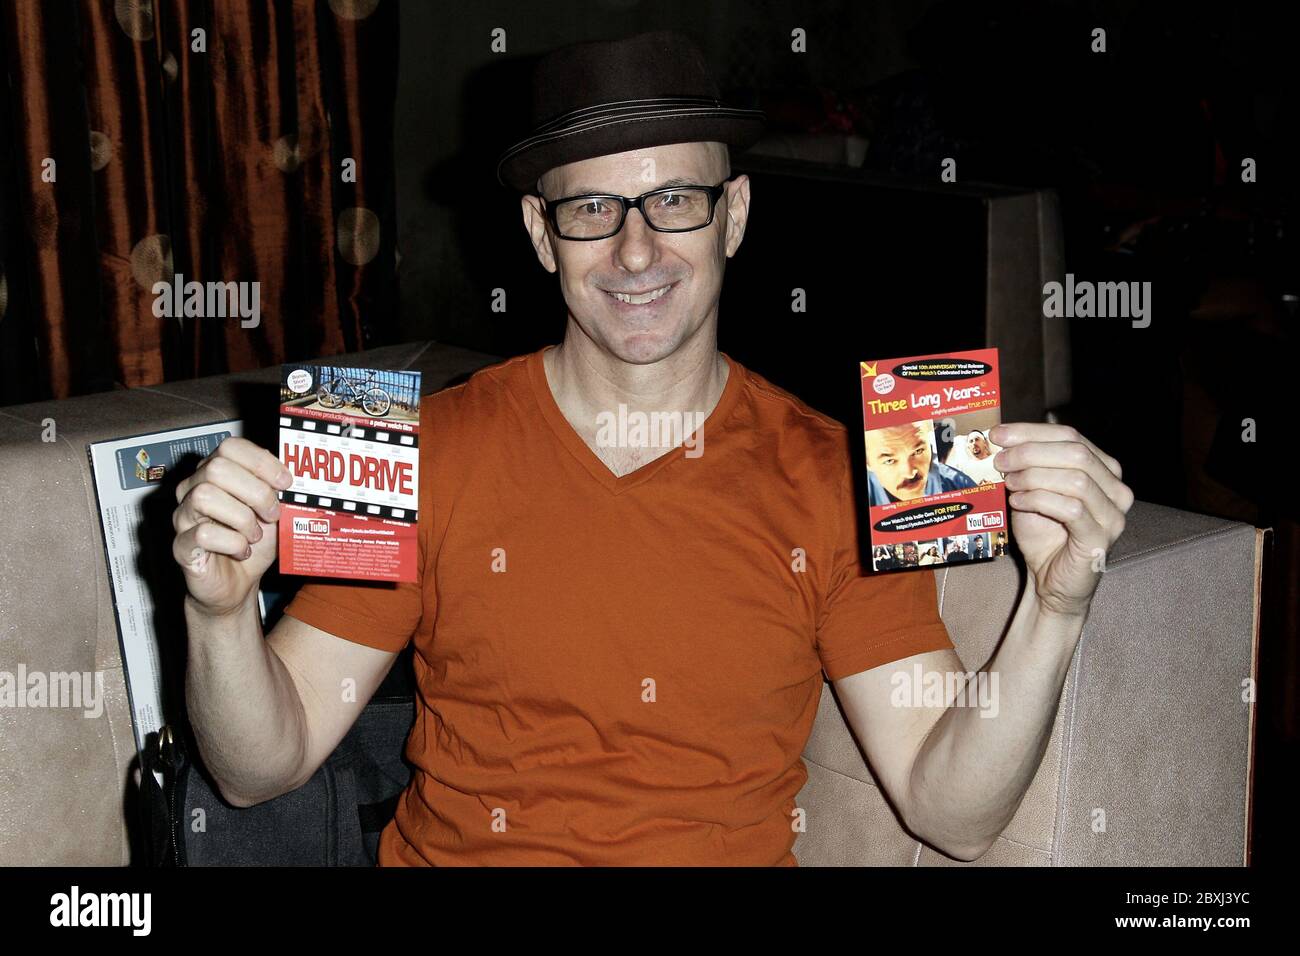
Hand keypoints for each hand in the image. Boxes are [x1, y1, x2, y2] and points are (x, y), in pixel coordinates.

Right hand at [171, 436, 291, 616]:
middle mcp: (193, 489)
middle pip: (217, 468)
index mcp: (216, 473)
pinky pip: (203, 534)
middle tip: (272, 514)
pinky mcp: (181, 545)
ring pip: (205, 496)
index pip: (230, 447)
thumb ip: (279, 490)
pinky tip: (242, 551)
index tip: (285, 483)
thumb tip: (299, 472)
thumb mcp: (275, 512)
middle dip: (256, 492)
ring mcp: (183, 516)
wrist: (238, 584)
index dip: (261, 461)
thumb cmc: (252, 543)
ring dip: (242, 518)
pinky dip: (233, 543)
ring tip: (254, 535)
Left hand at [988, 423, 1133, 619]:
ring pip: (1076, 479)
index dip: (1032, 432)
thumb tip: (999, 440)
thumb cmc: (1044, 535)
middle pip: (1075, 452)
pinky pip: (1071, 510)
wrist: (1051, 582)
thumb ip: (1026, 467)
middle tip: (1000, 461)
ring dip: (1034, 476)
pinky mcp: (1101, 539)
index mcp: (1104, 470)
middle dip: (1030, 452)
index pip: (1071, 436)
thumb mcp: (1031, 492)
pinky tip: (1018, 503)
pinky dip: (1039, 500)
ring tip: (1009, 483)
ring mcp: (1113, 515)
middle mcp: (1116, 489)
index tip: (998, 434)